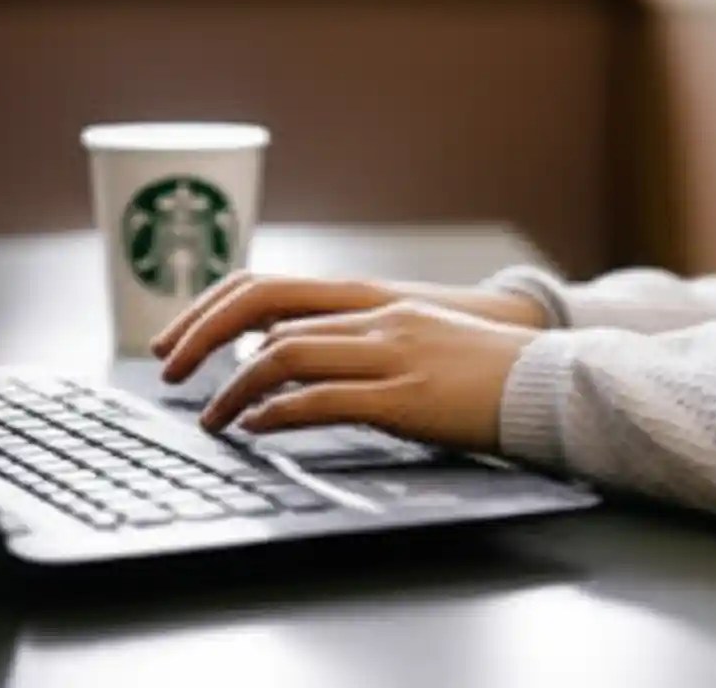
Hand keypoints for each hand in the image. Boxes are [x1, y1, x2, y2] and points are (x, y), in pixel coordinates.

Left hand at [151, 271, 547, 382]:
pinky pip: (321, 400)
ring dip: (234, 388)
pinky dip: (278, 414)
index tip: (178, 338)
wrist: (546, 382)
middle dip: (202, 339)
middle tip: (169, 371)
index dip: (212, 307)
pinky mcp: (404, 396)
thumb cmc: (482, 368)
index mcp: (373, 299)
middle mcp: (374, 316)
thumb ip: (360, 342)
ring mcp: (390, 353)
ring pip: (283, 355)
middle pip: (263, 311)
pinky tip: (258, 428)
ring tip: (213, 418)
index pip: (271, 287)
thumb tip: (296, 363)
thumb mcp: (417, 337)